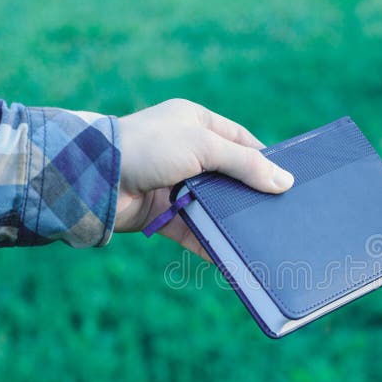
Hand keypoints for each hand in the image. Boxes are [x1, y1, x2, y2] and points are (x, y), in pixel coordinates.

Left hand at [114, 99, 293, 256]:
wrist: (94, 178)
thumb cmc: (148, 148)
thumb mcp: (203, 147)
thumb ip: (245, 165)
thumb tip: (285, 182)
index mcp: (195, 123)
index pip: (240, 140)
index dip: (264, 159)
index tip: (287, 180)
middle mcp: (186, 152)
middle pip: (230, 176)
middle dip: (251, 195)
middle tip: (280, 212)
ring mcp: (175, 185)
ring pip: (214, 206)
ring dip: (232, 221)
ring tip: (263, 237)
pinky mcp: (163, 214)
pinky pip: (195, 232)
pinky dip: (211, 245)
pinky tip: (232, 258)